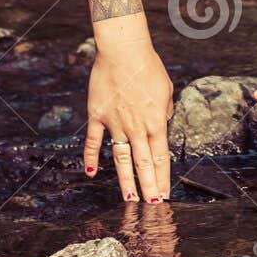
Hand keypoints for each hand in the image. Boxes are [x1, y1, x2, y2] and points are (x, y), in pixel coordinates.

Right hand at [83, 41, 173, 200]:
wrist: (123, 51)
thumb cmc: (148, 67)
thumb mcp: (166, 90)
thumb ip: (164, 112)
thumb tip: (160, 124)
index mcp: (155, 122)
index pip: (161, 157)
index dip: (163, 178)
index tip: (165, 195)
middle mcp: (136, 127)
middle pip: (143, 163)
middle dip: (149, 186)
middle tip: (152, 205)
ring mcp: (115, 123)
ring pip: (120, 158)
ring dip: (125, 181)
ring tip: (129, 199)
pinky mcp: (97, 116)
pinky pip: (94, 141)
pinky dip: (91, 157)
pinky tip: (90, 173)